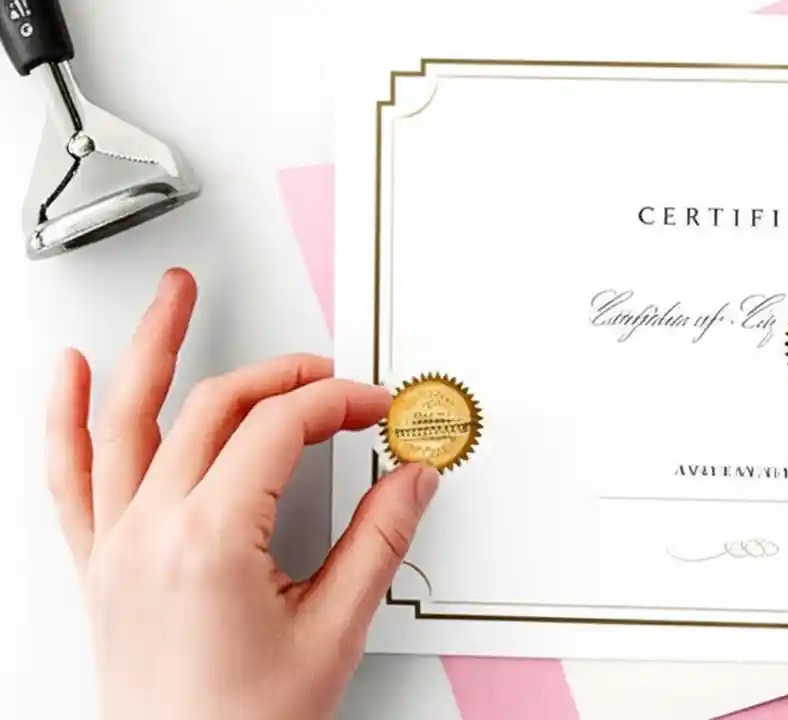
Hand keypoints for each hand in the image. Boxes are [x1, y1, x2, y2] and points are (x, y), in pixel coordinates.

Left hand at [45, 269, 437, 719]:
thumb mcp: (333, 632)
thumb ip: (378, 542)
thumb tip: (411, 478)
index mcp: (209, 541)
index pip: (279, 428)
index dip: (337, 402)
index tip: (373, 407)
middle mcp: (150, 531)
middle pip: (217, 408)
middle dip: (281, 374)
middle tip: (328, 372)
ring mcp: (114, 544)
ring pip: (126, 417)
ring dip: (152, 347)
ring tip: (172, 294)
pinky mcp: (99, 563)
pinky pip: (67, 474)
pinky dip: (61, 414)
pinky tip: (67, 371)